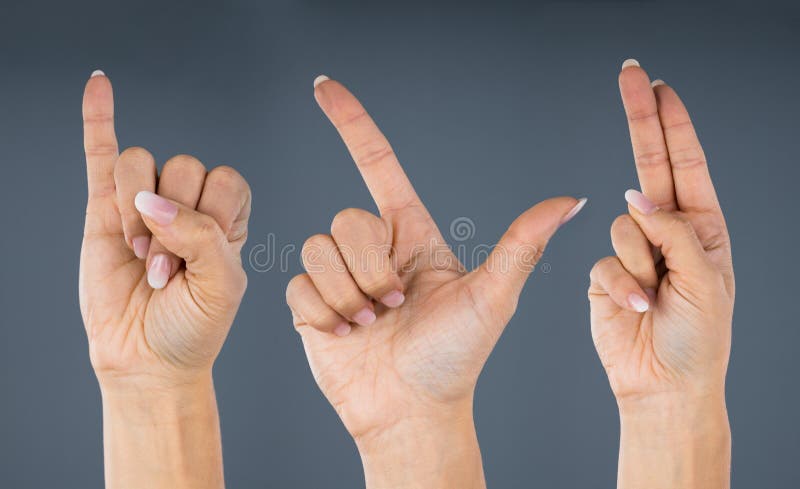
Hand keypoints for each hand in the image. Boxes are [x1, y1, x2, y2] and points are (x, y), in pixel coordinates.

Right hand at [80, 71, 249, 488]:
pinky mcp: (103, 211)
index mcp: (226, 217)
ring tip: (139, 253)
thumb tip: (151, 199)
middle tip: (166, 270)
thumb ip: (200, 236)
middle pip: (184, 167)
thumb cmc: (194, 326)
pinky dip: (98, 117)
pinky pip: (101, 153)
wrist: (148, 359)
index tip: (205, 258)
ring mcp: (144, 205)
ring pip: (141, 164)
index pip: (226, 180)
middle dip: (173, 224)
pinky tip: (99, 84)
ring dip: (137, 211)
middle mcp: (188, 204)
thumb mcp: (220, 286)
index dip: (213, 214)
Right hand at [287, 76, 584, 487]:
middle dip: (372, 266)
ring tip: (373, 324)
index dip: (352, 124)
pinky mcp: (310, 303)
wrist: (410, 410)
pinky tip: (346, 335)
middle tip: (395, 305)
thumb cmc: (456, 357)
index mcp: (412, 234)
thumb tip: (570, 201)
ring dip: (350, 293)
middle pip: (348, 217)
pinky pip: (298, 284)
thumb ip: (522, 244)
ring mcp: (340, 276)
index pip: (377, 165)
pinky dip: (324, 312)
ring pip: (318, 248)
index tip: (324, 87)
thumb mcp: (492, 296)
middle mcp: (373, 249)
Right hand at [588, 60, 733, 487]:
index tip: (658, 86)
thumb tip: (637, 196)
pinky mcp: (604, 275)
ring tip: (657, 296)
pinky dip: (621, 286)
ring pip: (622, 225)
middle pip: (648, 164)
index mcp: (702, 228)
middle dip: (640, 118)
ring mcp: (634, 252)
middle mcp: (667, 232)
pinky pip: (602, 262)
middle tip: (630, 74)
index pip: (684, 163)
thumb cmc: (698, 339)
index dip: (671, 123)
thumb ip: (673, 231)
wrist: (663, 385)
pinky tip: (637, 307)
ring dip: (639, 262)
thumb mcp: (705, 280)